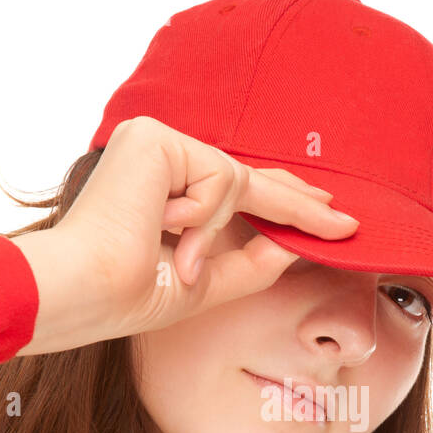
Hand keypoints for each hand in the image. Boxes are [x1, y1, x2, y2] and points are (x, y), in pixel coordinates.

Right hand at [10, 115, 358, 356]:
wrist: (88, 292)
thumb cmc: (129, 295)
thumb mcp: (207, 283)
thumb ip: (253, 262)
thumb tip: (300, 244)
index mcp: (160, 187)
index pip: (233, 189)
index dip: (283, 201)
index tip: (327, 212)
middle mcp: (155, 157)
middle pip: (245, 175)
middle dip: (297, 202)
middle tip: (345, 219)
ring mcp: (154, 142)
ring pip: (236, 181)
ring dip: (214, 229)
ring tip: (176, 257)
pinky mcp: (154, 137)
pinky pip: (219, 177)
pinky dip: (202, 214)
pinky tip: (164, 227)